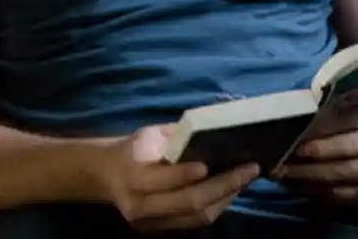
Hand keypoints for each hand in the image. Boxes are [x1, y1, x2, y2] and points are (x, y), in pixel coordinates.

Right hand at [95, 123, 260, 232]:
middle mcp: (140, 204)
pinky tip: (232, 191)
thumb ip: (179, 136)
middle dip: (223, 186)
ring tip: (247, 179)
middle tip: (249, 169)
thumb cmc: (137, 148)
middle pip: (187, 202)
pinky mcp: (160, 230)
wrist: (107, 176)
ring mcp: (150, 223)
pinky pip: (195, 222)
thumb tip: (217, 128)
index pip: (162, 179)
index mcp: (133, 174)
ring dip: (226, 198)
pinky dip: (217, 207)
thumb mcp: (151, 135)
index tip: (209, 164)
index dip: (185, 174)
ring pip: (196, 217)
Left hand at [270, 117, 357, 204]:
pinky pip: (333, 199)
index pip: (349, 146)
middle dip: (306, 170)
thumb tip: (297, 128)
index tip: (296, 148)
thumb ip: (329, 119)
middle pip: (340, 171)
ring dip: (304, 183)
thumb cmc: (356, 117)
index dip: (322, 148)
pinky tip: (295, 182)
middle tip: (279, 167)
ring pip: (334, 190)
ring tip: (282, 175)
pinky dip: (312, 192)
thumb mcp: (347, 111)